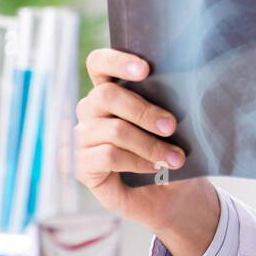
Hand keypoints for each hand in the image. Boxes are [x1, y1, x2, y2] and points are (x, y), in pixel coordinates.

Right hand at [75, 49, 217, 255]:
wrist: (173, 195)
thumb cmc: (171, 151)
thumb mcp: (172, 125)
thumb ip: (162, 104)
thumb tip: (174, 90)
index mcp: (111, 92)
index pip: (99, 63)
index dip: (117, 60)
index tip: (146, 69)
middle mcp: (91, 111)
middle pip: (106, 95)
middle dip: (144, 110)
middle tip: (171, 126)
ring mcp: (83, 138)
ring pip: (114, 130)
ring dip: (149, 144)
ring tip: (174, 158)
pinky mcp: (81, 166)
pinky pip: (109, 156)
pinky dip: (137, 161)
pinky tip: (154, 168)